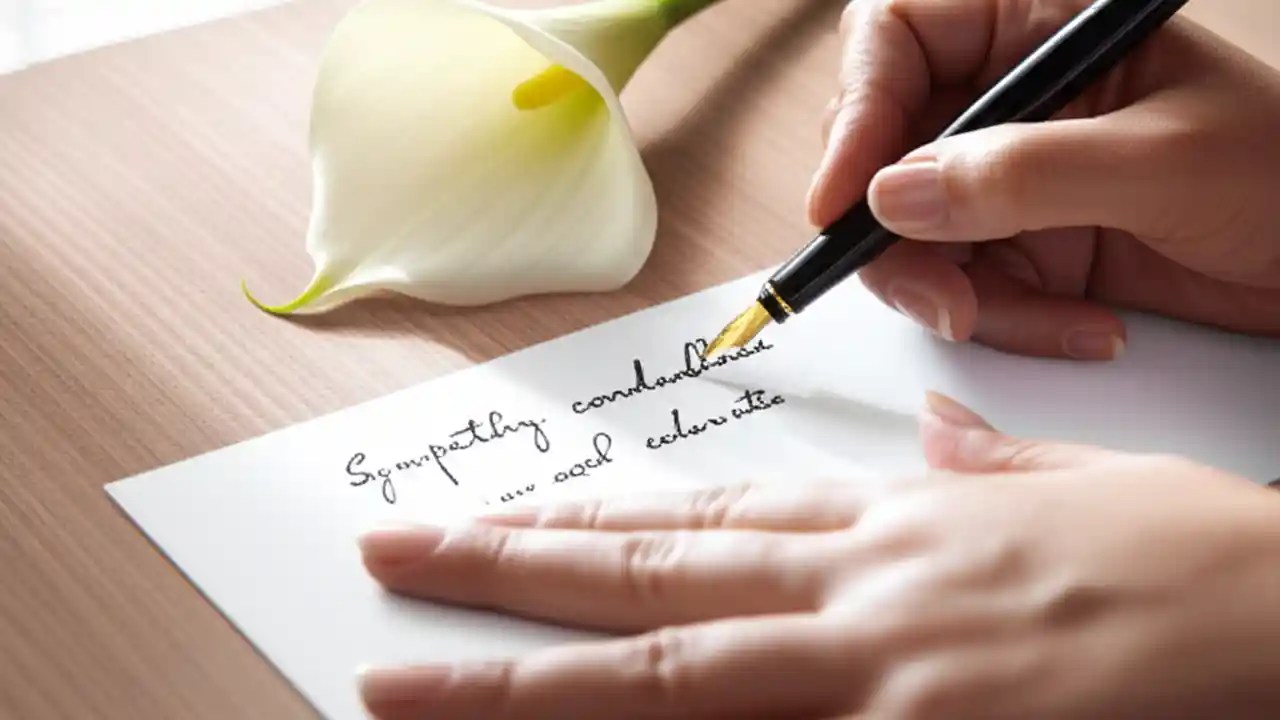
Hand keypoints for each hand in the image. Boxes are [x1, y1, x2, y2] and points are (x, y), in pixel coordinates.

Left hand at [355, 394, 1279, 718]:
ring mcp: (877, 673)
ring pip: (667, 664)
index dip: (593, 518)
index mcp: (893, 523)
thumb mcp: (1073, 487)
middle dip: (504, 571)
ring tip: (410, 685)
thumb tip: (929, 444)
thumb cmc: (1194, 560)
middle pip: (647, 574)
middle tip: (388, 565)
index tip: (506, 519)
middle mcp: (861, 588)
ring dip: (530, 677)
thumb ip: (980, 468)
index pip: (706, 514)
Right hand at [808, 0, 1279, 360]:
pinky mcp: (1023, 245)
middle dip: (900, 235)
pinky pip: (966, 289)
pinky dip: (1009, 322)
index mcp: (1038, 26)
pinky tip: (1084, 325)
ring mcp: (1008, 177)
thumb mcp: (1163, 163)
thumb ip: (1023, 174)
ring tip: (1046, 315)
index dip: (857, 113)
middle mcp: (1008, 99)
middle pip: (883, 151)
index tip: (845, 197)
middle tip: (939, 291)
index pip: (898, 40)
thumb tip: (895, 195)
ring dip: (961, 294)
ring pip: (914, 237)